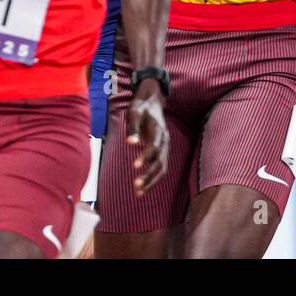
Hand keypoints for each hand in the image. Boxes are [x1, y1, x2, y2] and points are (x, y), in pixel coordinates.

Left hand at [126, 79, 167, 194]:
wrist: (154, 102)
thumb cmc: (142, 107)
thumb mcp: (135, 112)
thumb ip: (133, 127)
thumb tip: (130, 143)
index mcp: (158, 130)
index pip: (154, 146)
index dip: (146, 156)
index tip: (135, 166)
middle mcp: (164, 140)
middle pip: (160, 162)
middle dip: (149, 175)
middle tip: (136, 186)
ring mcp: (165, 147)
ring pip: (162, 168)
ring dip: (151, 181)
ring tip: (138, 193)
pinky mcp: (163, 152)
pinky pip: (161, 168)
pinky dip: (153, 179)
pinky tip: (142, 188)